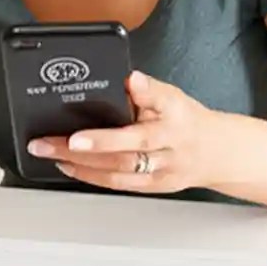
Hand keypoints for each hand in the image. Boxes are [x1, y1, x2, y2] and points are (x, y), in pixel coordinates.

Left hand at [26, 71, 226, 193]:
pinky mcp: (152, 187)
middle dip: (85, 146)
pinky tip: (69, 166)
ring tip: (50, 152)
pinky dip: (90, 176)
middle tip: (50, 140)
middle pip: (126, 149)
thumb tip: (129, 78)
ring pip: (118, 171)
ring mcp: (160, 171)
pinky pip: (119, 184)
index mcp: (173, 118)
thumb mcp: (172, 96)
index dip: (137, 101)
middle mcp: (168, 147)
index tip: (115, 95)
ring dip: (80, 163)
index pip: (153, 110)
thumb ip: (148, 90)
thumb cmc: (187, 121)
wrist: (217, 154)